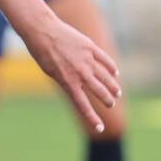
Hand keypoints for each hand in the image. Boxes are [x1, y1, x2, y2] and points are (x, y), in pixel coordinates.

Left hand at [21, 13, 120, 133]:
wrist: (42, 31)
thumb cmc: (42, 53)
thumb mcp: (52, 72)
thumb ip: (67, 80)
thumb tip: (80, 87)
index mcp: (68, 82)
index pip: (83, 105)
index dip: (92, 118)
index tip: (100, 128)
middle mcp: (80, 73)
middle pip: (99, 91)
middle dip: (107, 100)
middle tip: (111, 104)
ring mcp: (87, 60)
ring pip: (106, 77)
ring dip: (113, 86)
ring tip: (117, 92)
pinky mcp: (90, 47)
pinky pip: (105, 60)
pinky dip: (111, 68)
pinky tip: (115, 73)